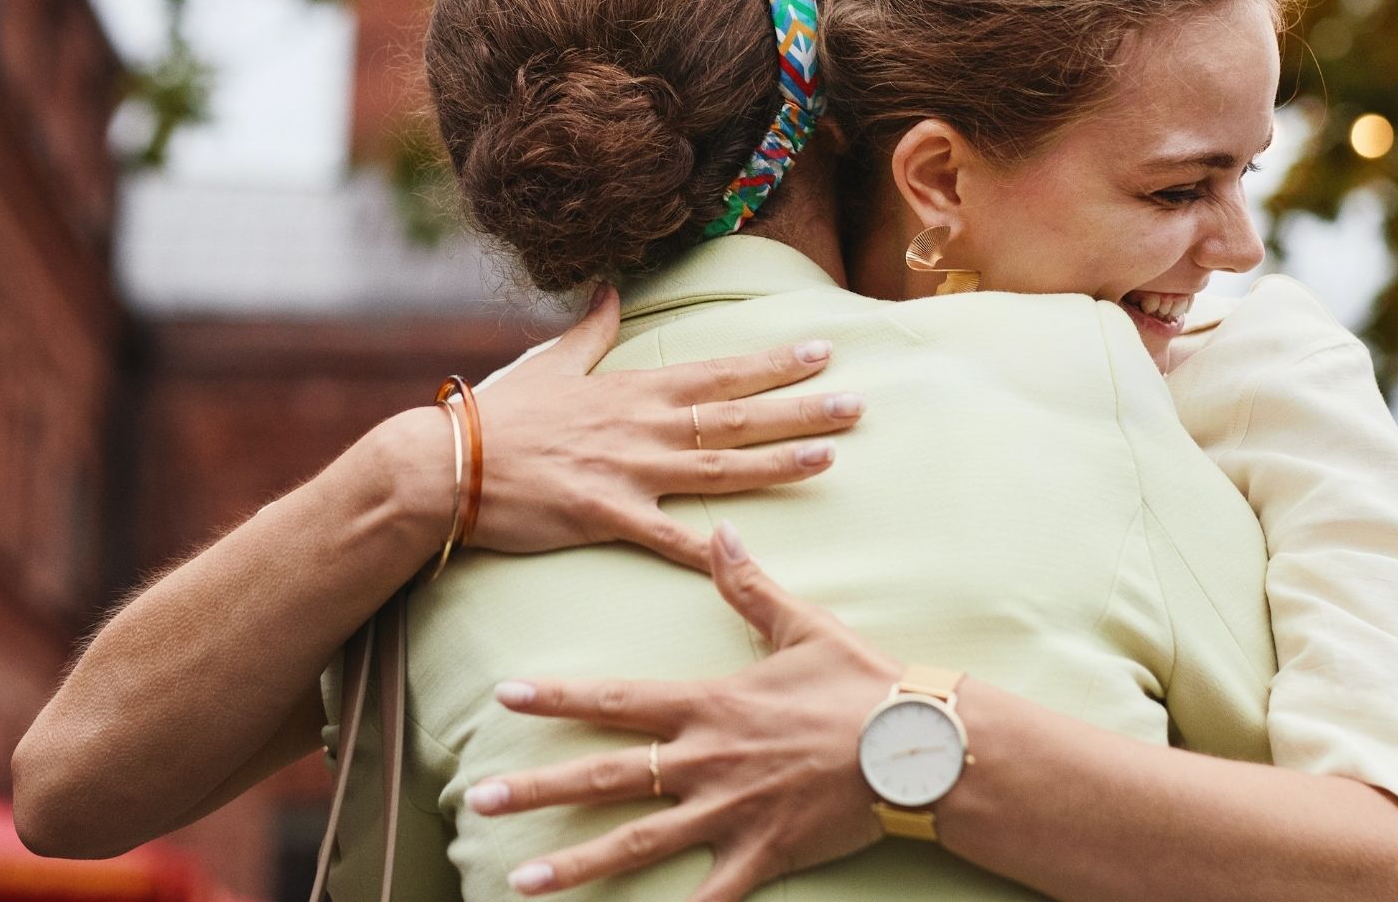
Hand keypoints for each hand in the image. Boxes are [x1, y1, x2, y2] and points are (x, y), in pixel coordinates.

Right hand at [374, 286, 864, 569]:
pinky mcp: (606, 516)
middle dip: (798, 409)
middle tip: (855, 403)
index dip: (772, 364)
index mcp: (633, 389)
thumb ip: (589, 330)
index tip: (820, 351)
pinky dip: (708, 547)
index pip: (718, 372)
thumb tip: (608, 289)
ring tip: (830, 456)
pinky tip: (750, 552)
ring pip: (719, 468)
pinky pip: (667, 536)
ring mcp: (628, 471)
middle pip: (735, 417)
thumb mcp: (550, 362)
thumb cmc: (497, 417)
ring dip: (778, 463)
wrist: (444, 465)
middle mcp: (642, 426)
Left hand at [469, 524, 897, 899]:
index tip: (505, 696)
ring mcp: (729, 812)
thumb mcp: (803, 626)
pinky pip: (709, 895)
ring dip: (574, 866)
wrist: (918, 748)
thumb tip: (720, 533)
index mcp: (709, 704)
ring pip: (637, 843)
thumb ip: (750, 586)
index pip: (615, 699)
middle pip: (605, 776)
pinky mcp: (761, 854)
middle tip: (478, 798)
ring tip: (518, 881)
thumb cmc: (861, 684)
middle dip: (537, 789)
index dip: (557, 697)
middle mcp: (705, 761)